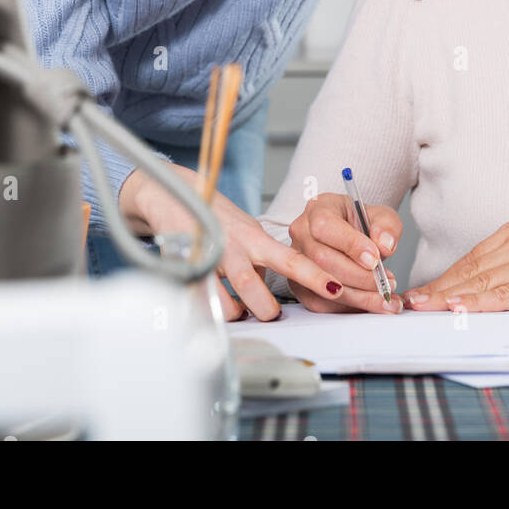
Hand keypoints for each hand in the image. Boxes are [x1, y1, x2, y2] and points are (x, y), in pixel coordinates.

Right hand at [119, 165, 345, 321]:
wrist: (171, 195)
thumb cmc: (214, 216)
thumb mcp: (247, 231)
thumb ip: (263, 257)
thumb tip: (274, 286)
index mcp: (254, 238)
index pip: (291, 259)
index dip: (315, 276)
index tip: (337, 289)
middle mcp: (232, 248)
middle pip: (254, 289)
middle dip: (266, 310)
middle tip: (271, 313)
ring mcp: (207, 259)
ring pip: (226, 303)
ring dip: (237, 313)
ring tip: (240, 310)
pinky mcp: (184, 269)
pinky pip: (202, 304)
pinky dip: (213, 310)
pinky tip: (216, 302)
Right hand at [288, 193, 403, 313]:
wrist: (351, 239)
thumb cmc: (362, 225)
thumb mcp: (381, 216)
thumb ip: (387, 226)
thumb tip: (384, 244)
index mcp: (318, 208)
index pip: (324, 225)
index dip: (350, 244)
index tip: (375, 259)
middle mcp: (301, 233)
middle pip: (322, 259)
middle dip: (360, 276)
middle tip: (386, 282)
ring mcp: (297, 261)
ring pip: (321, 286)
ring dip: (359, 296)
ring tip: (384, 295)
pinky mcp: (301, 286)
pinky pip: (321, 304)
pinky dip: (350, 308)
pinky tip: (371, 304)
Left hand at [402, 216, 508, 312]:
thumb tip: (471, 289)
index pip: (472, 257)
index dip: (444, 276)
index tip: (421, 290)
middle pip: (472, 268)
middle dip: (439, 287)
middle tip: (412, 301)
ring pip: (484, 281)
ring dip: (451, 297)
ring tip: (426, 307)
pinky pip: (506, 294)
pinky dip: (479, 302)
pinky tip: (460, 307)